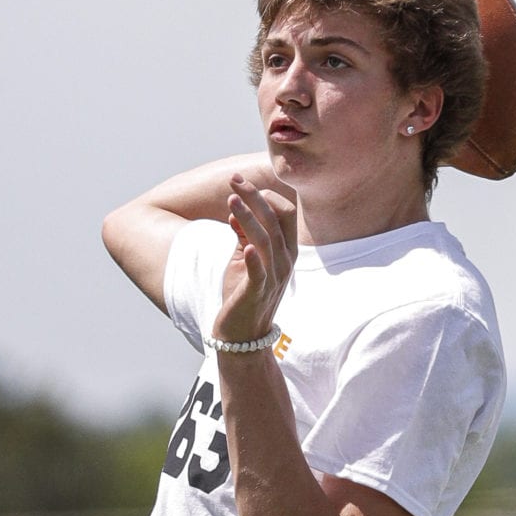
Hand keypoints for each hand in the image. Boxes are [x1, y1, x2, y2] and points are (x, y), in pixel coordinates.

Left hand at [214, 175, 296, 344]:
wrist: (242, 335)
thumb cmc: (242, 295)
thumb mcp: (243, 260)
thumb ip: (243, 235)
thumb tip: (235, 210)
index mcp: (285, 251)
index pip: (285, 213)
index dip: (264, 195)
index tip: (240, 187)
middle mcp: (284, 262)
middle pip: (276, 220)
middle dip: (255, 197)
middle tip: (234, 180)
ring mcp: (273, 279)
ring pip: (266, 240)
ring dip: (249, 218)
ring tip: (231, 200)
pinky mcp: (257, 293)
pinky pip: (259, 273)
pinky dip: (253, 259)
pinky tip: (245, 246)